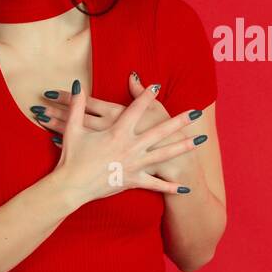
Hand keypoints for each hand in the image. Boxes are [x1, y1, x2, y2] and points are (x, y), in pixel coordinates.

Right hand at [49, 76, 205, 204]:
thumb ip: (77, 105)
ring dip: (183, 147)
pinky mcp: (132, 181)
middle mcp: (130, 147)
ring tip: (200, 141)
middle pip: (160, 131)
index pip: (135, 109)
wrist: (71, 186)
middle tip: (196, 113)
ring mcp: (134, 165)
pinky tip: (184, 187)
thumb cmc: (72, 157)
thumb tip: (77, 84)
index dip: (145, 95)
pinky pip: (154, 184)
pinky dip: (169, 186)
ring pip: (164, 155)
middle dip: (179, 121)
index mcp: (117, 133)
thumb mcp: (73, 129)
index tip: (157, 85)